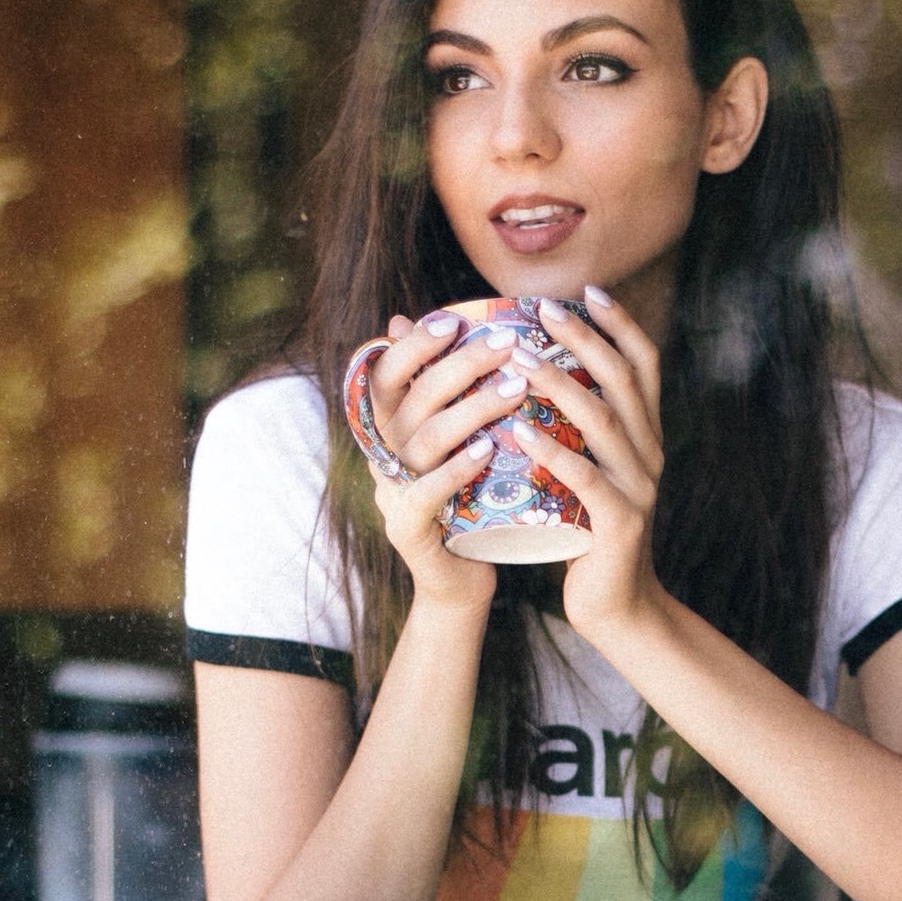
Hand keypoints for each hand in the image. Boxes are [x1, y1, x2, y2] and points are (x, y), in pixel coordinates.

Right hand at [362, 312, 516, 615]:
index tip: (455, 322)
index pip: (386, 373)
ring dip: (472, 409)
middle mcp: (384, 454)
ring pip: (424, 439)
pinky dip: (455, 469)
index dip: (415, 345)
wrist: (465, 578)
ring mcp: (390, 492)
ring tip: (517, 389)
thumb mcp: (462, 440)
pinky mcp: (406, 530)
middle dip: (461, 366)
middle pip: (412, 398)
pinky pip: (423, 494)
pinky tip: (488, 450)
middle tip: (508, 345)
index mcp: (391, 427)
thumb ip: (458, 394)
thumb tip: (471, 338)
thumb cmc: (471, 499)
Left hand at [504, 293, 667, 640]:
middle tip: (541, 309)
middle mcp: (651, 453)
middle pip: (622, 380)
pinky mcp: (620, 522)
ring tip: (517, 358)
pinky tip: (518, 429)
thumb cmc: (587, 536)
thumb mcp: (586, 476)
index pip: (644, 366)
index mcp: (646, 437)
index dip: (620, 325)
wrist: (616, 608)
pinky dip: (552, 450)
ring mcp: (640, 487)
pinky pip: (584, 477)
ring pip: (602, 420)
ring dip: (558, 383)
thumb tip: (527, 383)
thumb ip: (571, 434)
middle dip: (583, 338)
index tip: (587, 291)